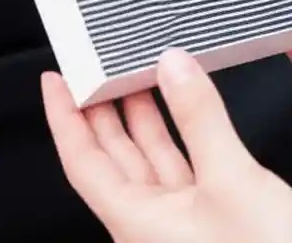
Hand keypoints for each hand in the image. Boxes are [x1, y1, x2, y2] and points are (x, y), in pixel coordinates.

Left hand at [42, 49, 291, 242]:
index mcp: (137, 223)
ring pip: (148, 163)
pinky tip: (187, 111)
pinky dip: (182, 137)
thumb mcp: (234, 179)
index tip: (56, 81)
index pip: (82, 161)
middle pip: (112, 160)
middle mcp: (151, 227)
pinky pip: (182, 171)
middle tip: (99, 66)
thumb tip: (175, 67)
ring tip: (141, 74)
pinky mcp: (213, 222)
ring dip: (144, 119)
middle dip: (104, 110)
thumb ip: (201, 118)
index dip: (65, 118)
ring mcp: (182, 227)